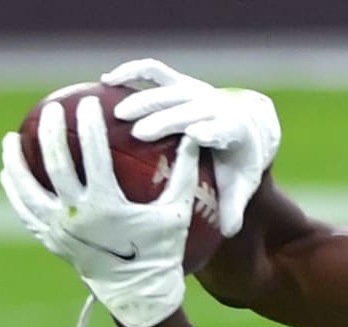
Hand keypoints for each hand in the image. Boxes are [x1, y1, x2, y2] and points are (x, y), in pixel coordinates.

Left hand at [0, 96, 200, 326]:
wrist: (138, 294)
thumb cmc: (162, 251)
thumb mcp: (178, 213)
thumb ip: (184, 174)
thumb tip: (192, 136)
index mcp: (108, 207)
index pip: (94, 155)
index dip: (90, 125)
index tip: (88, 103)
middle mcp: (78, 217)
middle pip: (56, 165)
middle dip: (52, 132)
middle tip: (52, 108)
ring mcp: (59, 230)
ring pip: (27, 189)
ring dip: (15, 161)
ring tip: (10, 137)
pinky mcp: (50, 241)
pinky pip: (25, 212)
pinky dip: (15, 191)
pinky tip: (8, 172)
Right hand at [100, 58, 280, 237]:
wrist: (242, 126)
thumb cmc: (235, 164)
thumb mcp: (238, 186)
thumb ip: (233, 207)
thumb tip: (228, 232)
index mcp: (235, 129)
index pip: (222, 129)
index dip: (209, 130)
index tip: (192, 137)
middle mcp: (216, 105)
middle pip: (190, 108)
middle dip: (166, 117)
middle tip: (138, 133)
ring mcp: (196, 89)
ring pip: (169, 88)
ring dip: (143, 98)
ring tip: (116, 114)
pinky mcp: (180, 80)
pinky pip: (153, 71)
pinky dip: (131, 72)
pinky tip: (105, 81)